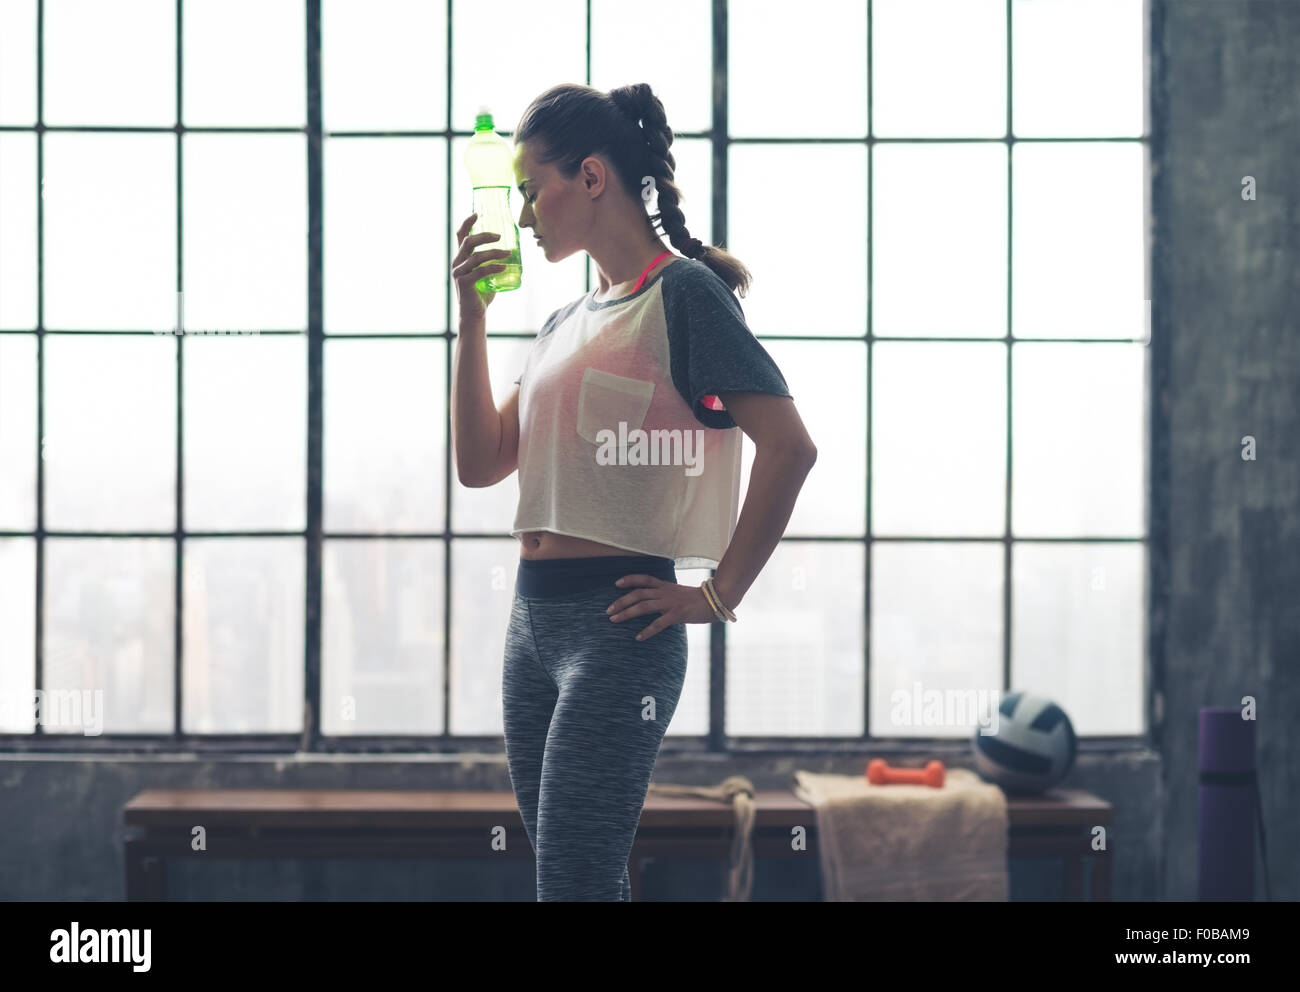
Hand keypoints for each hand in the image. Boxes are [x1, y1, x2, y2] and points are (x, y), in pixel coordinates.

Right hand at [452, 213, 510, 321]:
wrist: (474, 314)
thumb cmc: (482, 293)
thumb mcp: (487, 274)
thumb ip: (492, 263)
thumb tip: (512, 253)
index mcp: (461, 258)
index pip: (460, 236)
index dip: (466, 223)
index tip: (476, 213)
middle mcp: (457, 263)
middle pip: (468, 242)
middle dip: (484, 236)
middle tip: (500, 236)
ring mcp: (459, 273)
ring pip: (476, 257)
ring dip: (494, 253)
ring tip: (508, 253)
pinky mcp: (464, 282)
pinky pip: (480, 271)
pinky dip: (493, 267)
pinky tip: (504, 266)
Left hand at [605, 574, 720, 640]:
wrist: (716, 601)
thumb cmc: (698, 599)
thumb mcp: (679, 593)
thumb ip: (666, 595)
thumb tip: (654, 600)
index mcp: (665, 586)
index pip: (644, 579)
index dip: (629, 580)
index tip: (616, 584)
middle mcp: (665, 593)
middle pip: (638, 594)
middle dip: (621, 601)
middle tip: (608, 611)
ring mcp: (670, 603)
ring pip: (643, 606)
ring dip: (627, 613)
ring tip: (614, 620)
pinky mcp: (677, 614)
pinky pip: (659, 623)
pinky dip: (647, 631)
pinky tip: (638, 637)